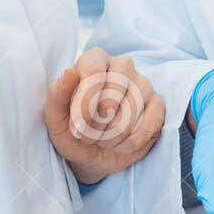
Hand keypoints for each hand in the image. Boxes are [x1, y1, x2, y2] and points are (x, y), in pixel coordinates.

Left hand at [44, 48, 166, 182]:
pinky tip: (120, 144)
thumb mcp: (55, 118)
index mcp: (94, 59)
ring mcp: (143, 83)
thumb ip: (57, 95)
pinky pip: (146, 127)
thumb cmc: (73, 130)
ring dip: (111, 137)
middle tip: (87, 135)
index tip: (76, 126)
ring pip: (129, 114)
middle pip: (112, 94)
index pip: (93, 70)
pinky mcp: (158, 104)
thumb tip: (69, 73)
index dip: (85, 103)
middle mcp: (122, 65)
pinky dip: (128, 143)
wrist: (93, 153)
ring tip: (102, 139)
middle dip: (96, 125)